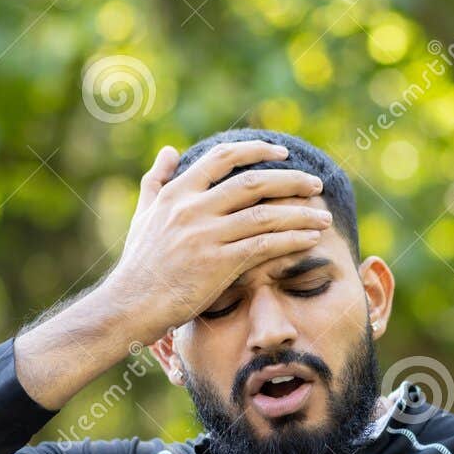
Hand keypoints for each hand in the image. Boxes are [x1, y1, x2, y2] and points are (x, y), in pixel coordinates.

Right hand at [101, 139, 332, 345]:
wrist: (131, 304)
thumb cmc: (139, 264)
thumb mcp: (143, 214)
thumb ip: (157, 180)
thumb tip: (169, 150)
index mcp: (177, 193)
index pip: (223, 158)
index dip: (256, 150)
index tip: (282, 153)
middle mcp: (192, 209)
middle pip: (252, 182)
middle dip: (290, 180)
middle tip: (315, 184)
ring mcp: (206, 236)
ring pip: (264, 214)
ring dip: (299, 213)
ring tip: (322, 215)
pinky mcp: (218, 264)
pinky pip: (264, 245)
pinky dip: (291, 240)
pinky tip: (310, 239)